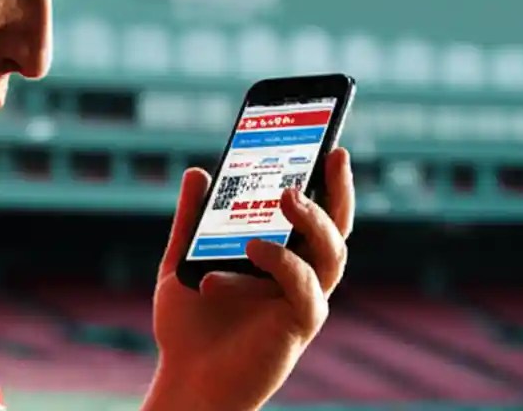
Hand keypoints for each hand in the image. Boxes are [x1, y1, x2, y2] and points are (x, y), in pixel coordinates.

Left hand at [142, 148, 354, 410]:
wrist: (185, 381)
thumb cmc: (190, 328)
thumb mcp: (180, 260)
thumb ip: (192, 220)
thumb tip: (198, 171)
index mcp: (283, 259)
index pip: (315, 212)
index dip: (328, 179)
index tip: (329, 141)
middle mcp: (302, 277)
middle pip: (338, 228)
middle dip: (341, 189)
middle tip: (333, 154)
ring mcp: (305, 301)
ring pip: (332, 253)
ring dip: (315, 219)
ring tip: (288, 195)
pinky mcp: (300, 326)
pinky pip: (304, 288)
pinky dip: (282, 262)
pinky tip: (252, 248)